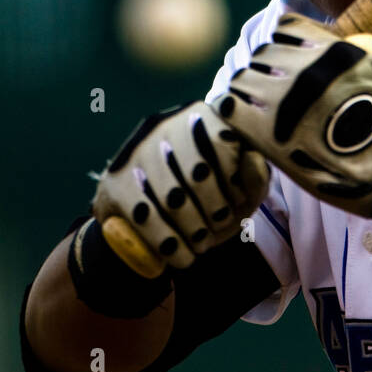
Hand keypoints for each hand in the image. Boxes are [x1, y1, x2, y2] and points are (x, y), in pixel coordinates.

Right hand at [93, 102, 269, 275]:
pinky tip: (178, 254)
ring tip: (200, 244)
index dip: (234, 181)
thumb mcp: (240, 191)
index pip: (224, 142)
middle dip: (214, 210)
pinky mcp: (115, 182)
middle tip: (217, 229)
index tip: (236, 203)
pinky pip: (144, 216)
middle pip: (198, 172)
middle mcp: (166, 124)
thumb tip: (253, 160)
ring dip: (193, 230)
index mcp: (202, 117)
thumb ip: (256, 177)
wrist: (151, 218)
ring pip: (172, 197)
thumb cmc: (208, 200)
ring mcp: (137, 151)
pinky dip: (167, 242)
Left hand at [210, 13, 371, 226]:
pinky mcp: (266, 131)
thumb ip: (361, 52)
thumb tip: (361, 37)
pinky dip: (232, 109)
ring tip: (257, 106)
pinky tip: (241, 118)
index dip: (282, 44)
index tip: (285, 61)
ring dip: (247, 90)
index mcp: (332, 52)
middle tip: (270, 90)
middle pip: (261, 54)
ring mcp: (284, 101)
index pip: (284, 28)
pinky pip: (230, 106)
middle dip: (265, 69)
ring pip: (242, 78)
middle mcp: (306, 71)